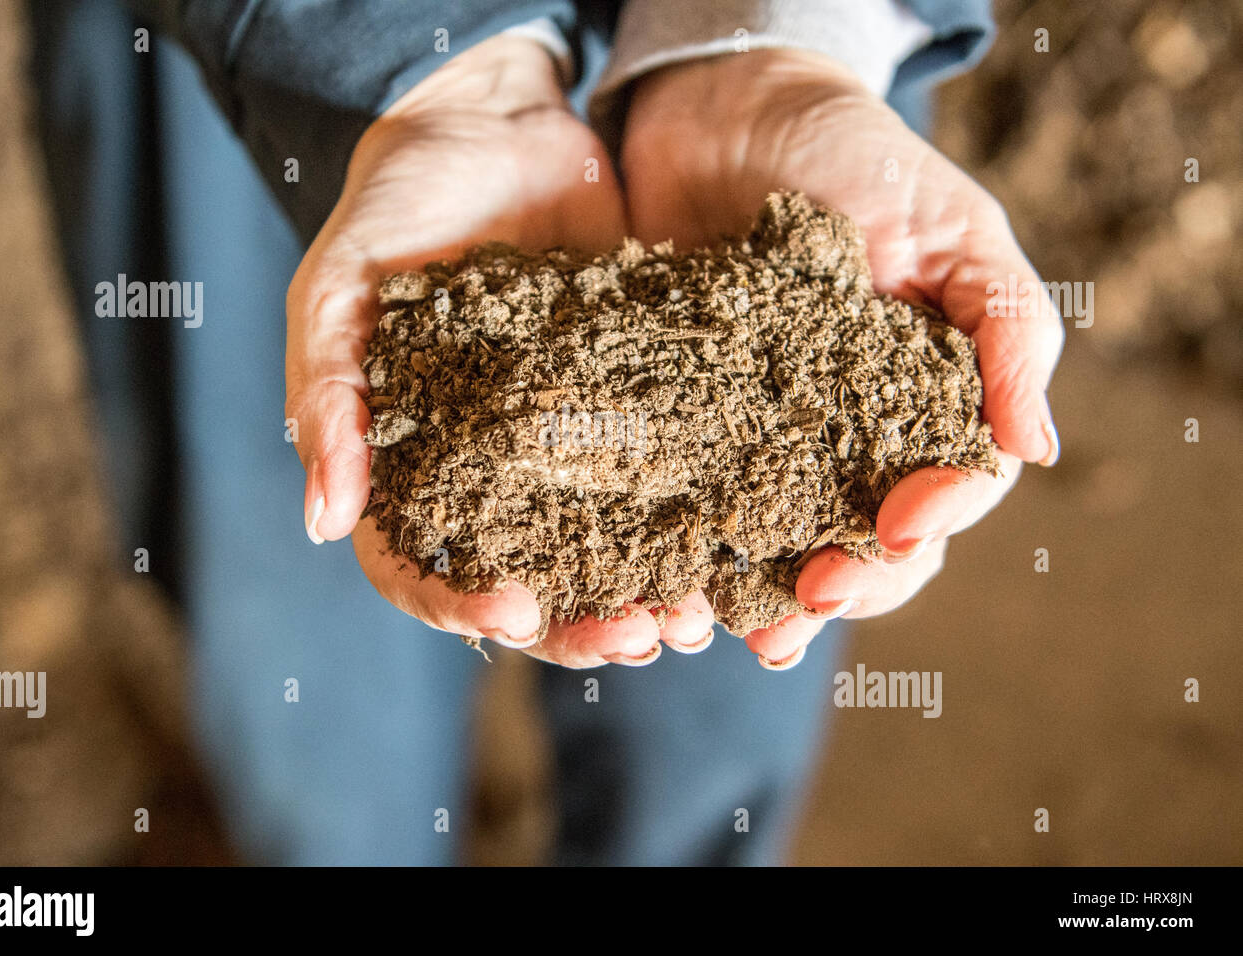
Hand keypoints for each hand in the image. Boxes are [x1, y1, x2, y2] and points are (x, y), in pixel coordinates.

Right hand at [287, 36, 712, 666]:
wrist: (494, 129)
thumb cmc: (394, 209)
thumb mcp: (339, 292)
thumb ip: (327, 397)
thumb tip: (322, 520)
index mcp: (409, 470)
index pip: (421, 570)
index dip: (461, 603)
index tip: (515, 612)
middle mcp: (491, 479)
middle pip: (529, 587)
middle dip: (580, 625)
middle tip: (640, 635)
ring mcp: (565, 450)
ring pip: (604, 554)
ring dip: (649, 594)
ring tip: (697, 614)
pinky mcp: (632, 409)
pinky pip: (664, 481)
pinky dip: (695, 520)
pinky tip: (734, 537)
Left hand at [620, 50, 1062, 668]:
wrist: (723, 115)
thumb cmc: (853, 157)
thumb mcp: (950, 227)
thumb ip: (1008, 329)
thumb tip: (1037, 451)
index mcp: (924, 400)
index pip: (947, 492)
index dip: (928, 524)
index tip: (899, 528)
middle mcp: (850, 434)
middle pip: (868, 542)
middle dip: (851, 580)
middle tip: (809, 599)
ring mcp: (767, 435)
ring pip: (785, 541)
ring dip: (772, 595)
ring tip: (749, 630)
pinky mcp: (690, 423)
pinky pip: (699, 504)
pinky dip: (695, 552)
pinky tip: (680, 588)